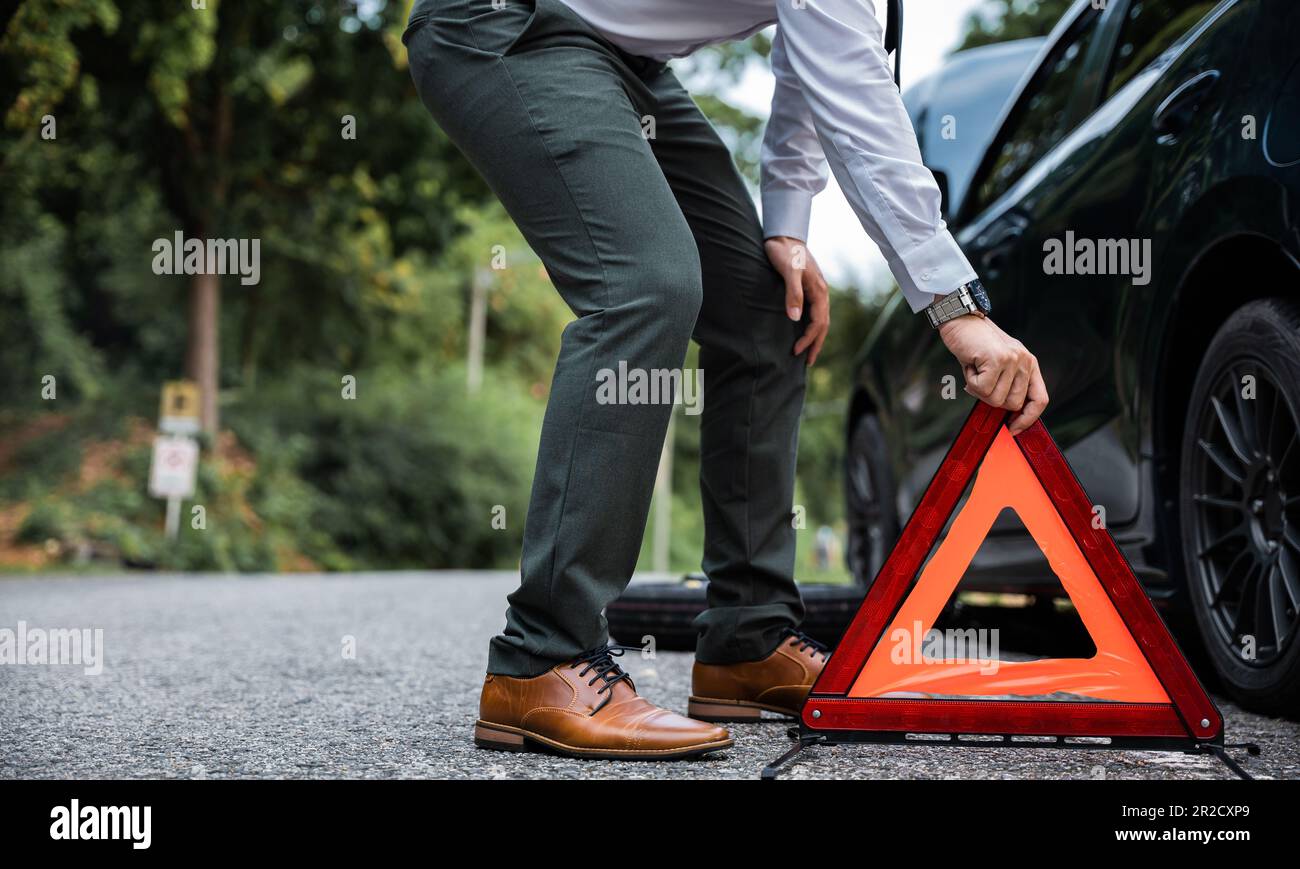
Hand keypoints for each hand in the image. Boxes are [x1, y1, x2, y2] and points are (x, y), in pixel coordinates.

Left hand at [765, 236, 829, 365]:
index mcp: (819, 291)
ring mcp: (816, 290)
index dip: (808, 340)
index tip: (795, 352)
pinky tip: (802, 329)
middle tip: (806, 362)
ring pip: (820, 319)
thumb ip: (793, 293)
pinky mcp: (808, 288)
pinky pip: (813, 312)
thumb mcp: (789, 270)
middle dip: (816, 344)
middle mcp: (821, 292)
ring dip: (815, 337)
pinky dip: (811, 325)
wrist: (783, 235)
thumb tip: (796, 318)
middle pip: (823, 325)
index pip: (818, 323)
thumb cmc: (784, 251)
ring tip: (807, 352)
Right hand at [938, 315, 1048, 433]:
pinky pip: (982, 390)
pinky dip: (970, 382)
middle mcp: (1025, 361)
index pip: (1040, 400)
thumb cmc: (975, 344)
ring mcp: (1013, 360)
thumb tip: (1005, 413)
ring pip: (996, 399)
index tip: (1013, 429)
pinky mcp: (998, 360)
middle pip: (1013, 404)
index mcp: (1029, 364)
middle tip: (980, 381)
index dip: (1028, 419)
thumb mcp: (998, 364)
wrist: (961, 319)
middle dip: (991, 399)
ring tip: (975, 369)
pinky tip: (970, 365)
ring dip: (978, 389)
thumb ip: (1006, 384)